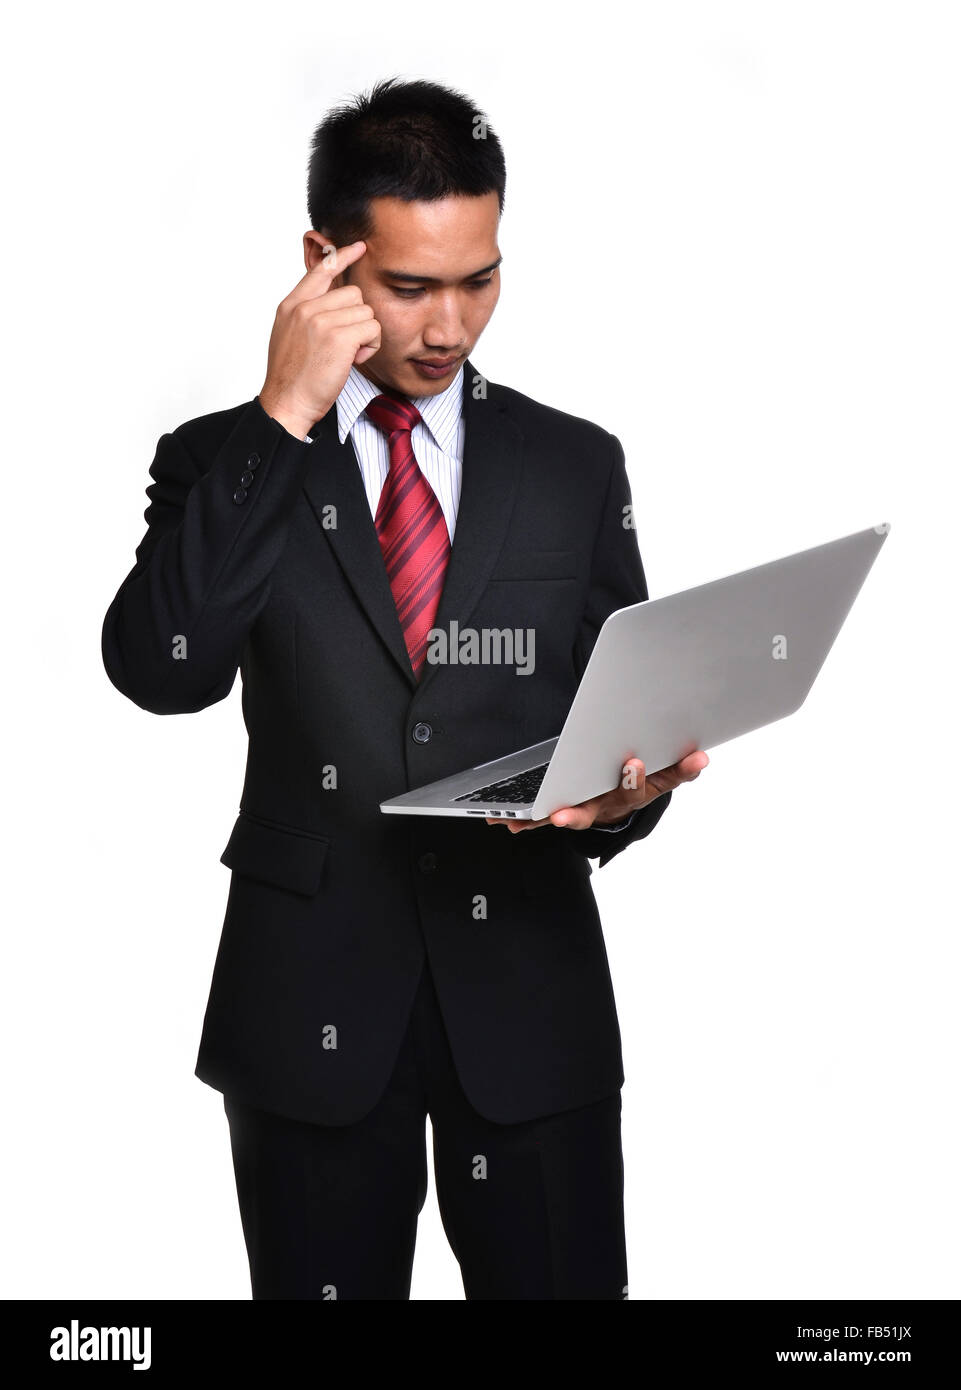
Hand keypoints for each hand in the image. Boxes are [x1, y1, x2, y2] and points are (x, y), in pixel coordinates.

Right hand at [258, 241, 380, 438]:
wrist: (286, 403)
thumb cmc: (292, 377)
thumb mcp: (289, 336)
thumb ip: (307, 315)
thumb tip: (335, 303)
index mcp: (291, 305)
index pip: (320, 270)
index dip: (342, 257)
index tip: (360, 247)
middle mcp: (304, 308)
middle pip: (353, 293)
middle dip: (357, 319)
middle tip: (345, 345)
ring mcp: (320, 320)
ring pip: (365, 311)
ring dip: (365, 335)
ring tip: (347, 355)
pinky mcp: (338, 336)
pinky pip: (372, 328)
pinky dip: (370, 347)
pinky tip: (354, 360)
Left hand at [484, 751, 708, 833]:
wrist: (617, 806)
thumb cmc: (638, 784)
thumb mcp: (662, 776)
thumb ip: (680, 769)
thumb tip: (702, 758)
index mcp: (635, 793)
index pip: (641, 786)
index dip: (637, 775)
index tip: (633, 761)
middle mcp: (609, 805)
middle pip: (599, 808)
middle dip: (583, 808)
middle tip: (566, 811)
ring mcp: (586, 810)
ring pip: (571, 816)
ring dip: (556, 818)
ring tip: (538, 819)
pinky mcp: (563, 812)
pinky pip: (543, 818)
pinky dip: (525, 820)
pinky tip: (506, 823)